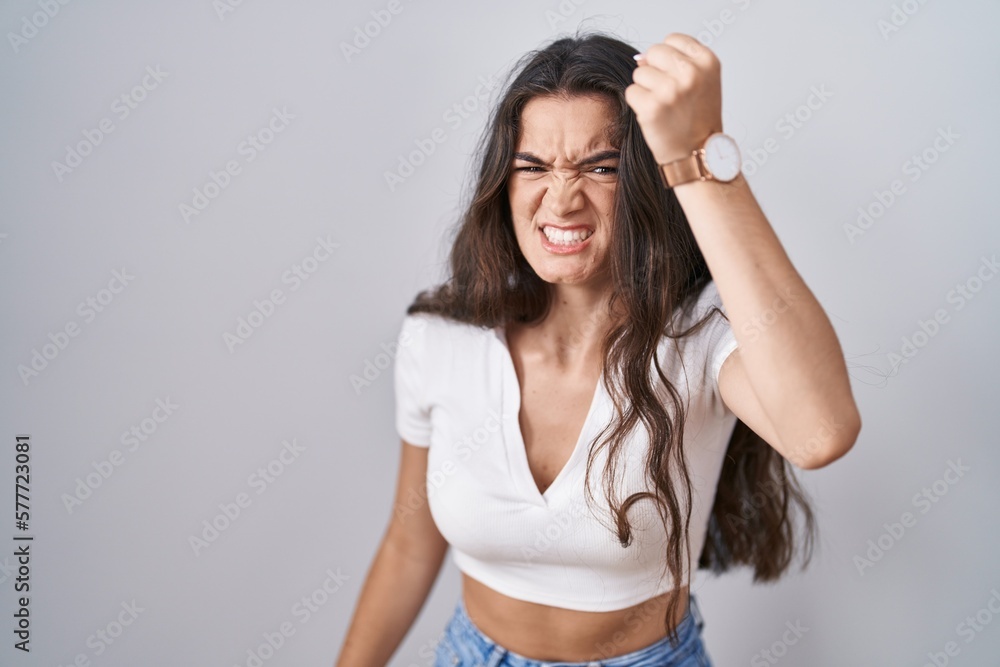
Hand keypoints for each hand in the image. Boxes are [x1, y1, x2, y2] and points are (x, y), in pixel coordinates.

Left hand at [625, 33, 723, 164]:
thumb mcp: (701, 81)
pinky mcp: (652, 107)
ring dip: (646, 89)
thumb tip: (639, 57)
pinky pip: (631, 92)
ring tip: (663, 106)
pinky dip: (638, 104)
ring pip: (640, 72)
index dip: (668, 58)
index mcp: (707, 61)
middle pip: (653, 52)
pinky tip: (654, 115)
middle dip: (654, 70)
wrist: (698, 154)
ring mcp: (670, 90)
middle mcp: (691, 73)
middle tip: (668, 94)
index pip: (672, 39)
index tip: (676, 77)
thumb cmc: (698, 118)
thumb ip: (677, 62)